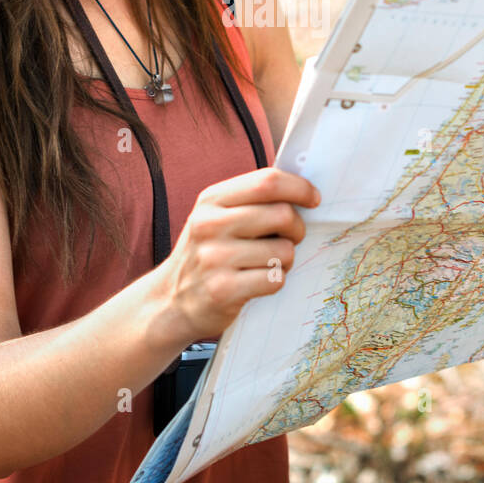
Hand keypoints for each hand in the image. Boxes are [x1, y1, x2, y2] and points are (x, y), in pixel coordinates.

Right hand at [153, 167, 320, 342]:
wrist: (170, 301)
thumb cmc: (208, 254)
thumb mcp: (217, 218)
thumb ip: (252, 201)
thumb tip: (304, 192)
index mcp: (211, 199)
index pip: (267, 181)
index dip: (299, 188)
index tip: (314, 199)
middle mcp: (209, 224)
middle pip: (282, 214)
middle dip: (298, 228)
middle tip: (291, 238)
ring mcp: (214, 258)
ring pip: (284, 250)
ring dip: (286, 260)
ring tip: (268, 264)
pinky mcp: (223, 290)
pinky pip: (275, 279)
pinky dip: (275, 281)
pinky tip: (258, 282)